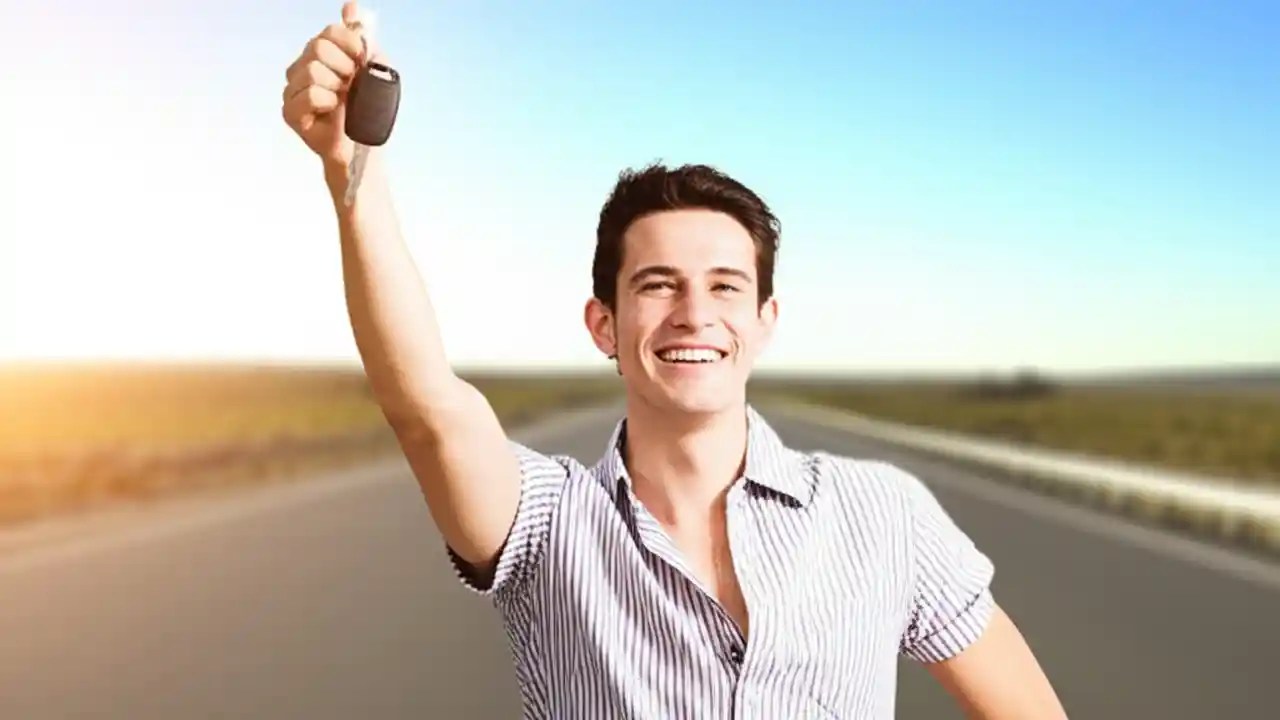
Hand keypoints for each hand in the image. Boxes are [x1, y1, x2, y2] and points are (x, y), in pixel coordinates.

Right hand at [281, 2, 367, 172]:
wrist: (363, 147)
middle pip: (319, 47)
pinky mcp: (290, 111)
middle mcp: (303, 66)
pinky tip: (329, 112)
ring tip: (340, 102)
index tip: (361, 64)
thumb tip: (351, 6)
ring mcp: (293, 88)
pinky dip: (326, 103)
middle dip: (344, 68)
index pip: (330, 32)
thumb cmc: (367, 111)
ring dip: (336, 88)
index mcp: (322, 54)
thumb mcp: (373, 70)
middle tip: (349, 88)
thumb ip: (362, 39)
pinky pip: (310, 94)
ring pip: (313, 70)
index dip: (351, 46)